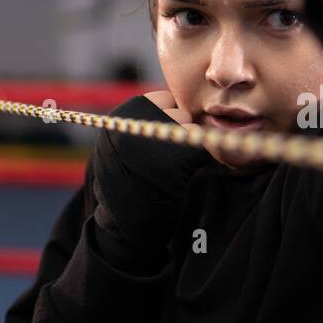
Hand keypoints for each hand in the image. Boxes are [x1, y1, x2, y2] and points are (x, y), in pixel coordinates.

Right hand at [92, 94, 210, 256]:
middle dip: (183, 132)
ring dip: (192, 147)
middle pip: (181, 112)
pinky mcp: (177, 158)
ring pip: (193, 129)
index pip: (163, 98)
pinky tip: (186, 177)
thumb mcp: (120, 145)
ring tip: (177, 168)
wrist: (126, 224)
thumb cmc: (126, 186)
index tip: (167, 138)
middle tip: (173, 157)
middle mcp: (138, 123)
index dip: (171, 117)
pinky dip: (201, 162)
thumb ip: (144, 121)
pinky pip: (202, 149)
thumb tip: (177, 103)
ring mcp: (157, 139)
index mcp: (123, 117)